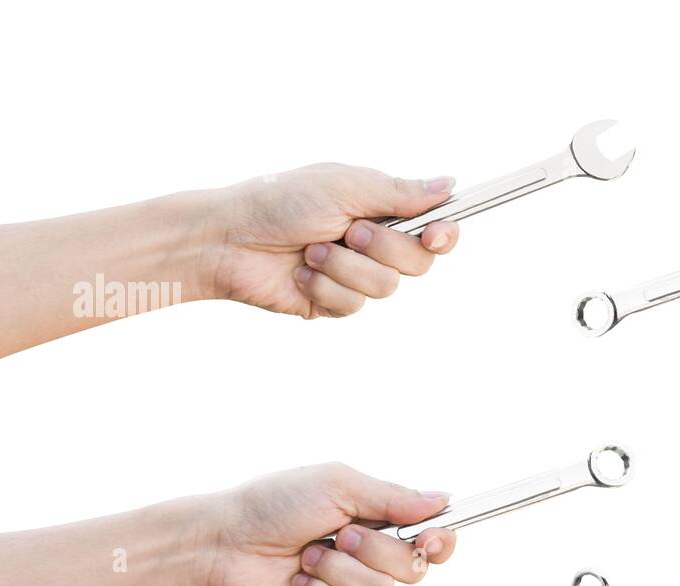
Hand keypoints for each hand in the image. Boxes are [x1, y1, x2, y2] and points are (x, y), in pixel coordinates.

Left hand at [200, 463, 456, 585]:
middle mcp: (371, 555)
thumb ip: (392, 497)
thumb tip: (443, 500)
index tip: (429, 538)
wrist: (223, 542)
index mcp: (378, 519)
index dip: (441, 542)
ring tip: (307, 555)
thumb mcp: (338, 485)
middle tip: (342, 534)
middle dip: (377, 550)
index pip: (433, 539)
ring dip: (340, 570)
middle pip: (415, 569)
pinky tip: (295, 580)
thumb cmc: (275, 503)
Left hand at [206, 164, 460, 318]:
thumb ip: (400, 192)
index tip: (435, 235)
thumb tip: (449, 185)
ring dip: (345, 267)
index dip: (444, 235)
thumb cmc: (281, 201)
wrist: (230, 239)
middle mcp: (374, 244)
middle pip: (419, 263)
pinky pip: (354, 306)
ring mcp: (356, 276)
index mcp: (381, 209)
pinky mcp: (334, 303)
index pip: (434, 228)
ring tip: (311, 250)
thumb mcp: (345, 187)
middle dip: (383, 248)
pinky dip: (325, 287)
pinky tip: (300, 273)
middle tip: (349, 232)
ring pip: (386, 288)